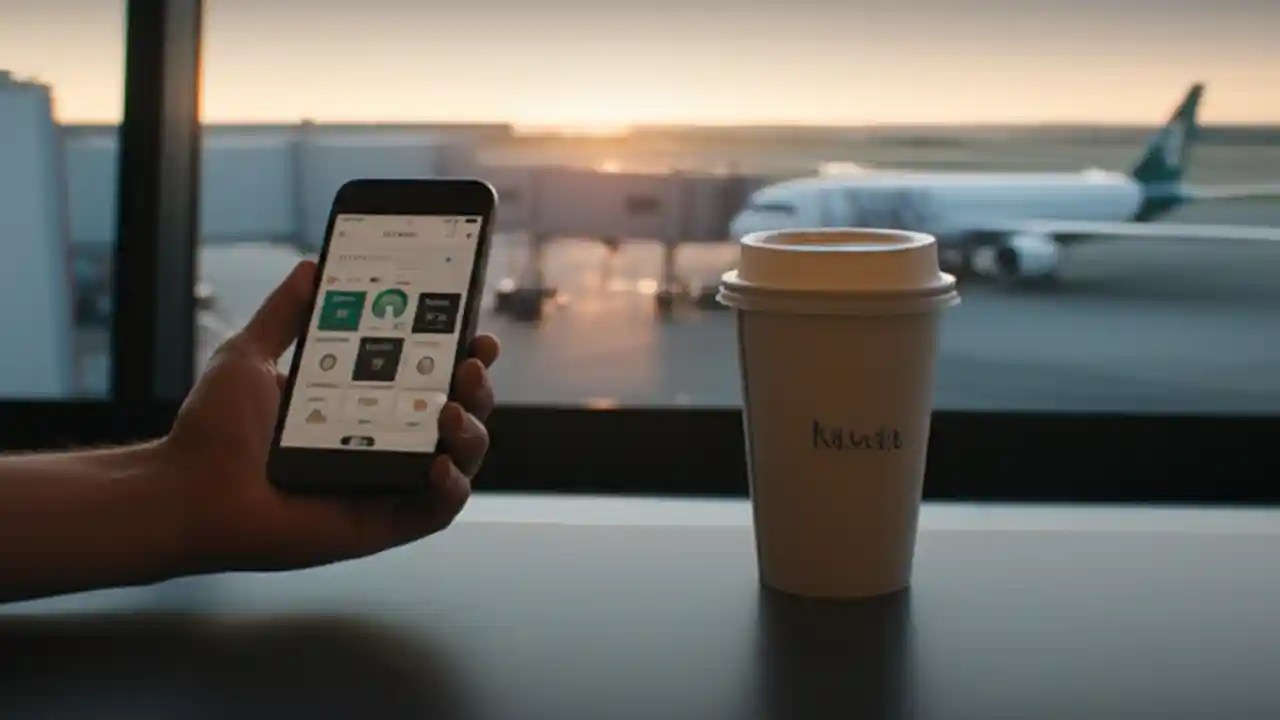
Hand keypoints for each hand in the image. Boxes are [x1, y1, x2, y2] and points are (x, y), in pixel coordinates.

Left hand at [164, 259, 499, 572]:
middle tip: (471, 365)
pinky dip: (451, 490)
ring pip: (461, 461)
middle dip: (478, 389)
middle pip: (460, 416)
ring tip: (452, 411)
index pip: (431, 378)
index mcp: (364, 406)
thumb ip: (286, 313)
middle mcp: (384, 445)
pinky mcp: (380, 525)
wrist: (183, 490)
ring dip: (472, 433)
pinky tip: (439, 466)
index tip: (475, 333)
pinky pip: (436, 511)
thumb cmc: (212, 432)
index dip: (463, 356)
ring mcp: (386, 486)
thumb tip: (313, 265)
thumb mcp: (251, 355)